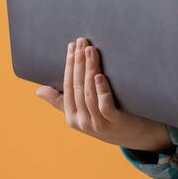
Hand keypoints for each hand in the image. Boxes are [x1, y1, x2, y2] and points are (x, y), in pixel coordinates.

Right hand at [35, 37, 170, 152]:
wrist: (139, 137)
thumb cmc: (111, 120)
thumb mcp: (86, 112)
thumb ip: (63, 101)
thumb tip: (38, 91)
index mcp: (72, 117)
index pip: (67, 86)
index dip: (69, 65)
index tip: (71, 45)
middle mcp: (83, 121)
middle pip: (77, 87)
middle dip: (78, 62)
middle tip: (82, 41)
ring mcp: (98, 124)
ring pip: (89, 93)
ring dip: (89, 69)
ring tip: (90, 50)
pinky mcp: (115, 123)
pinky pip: (105, 105)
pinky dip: (101, 90)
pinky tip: (100, 75)